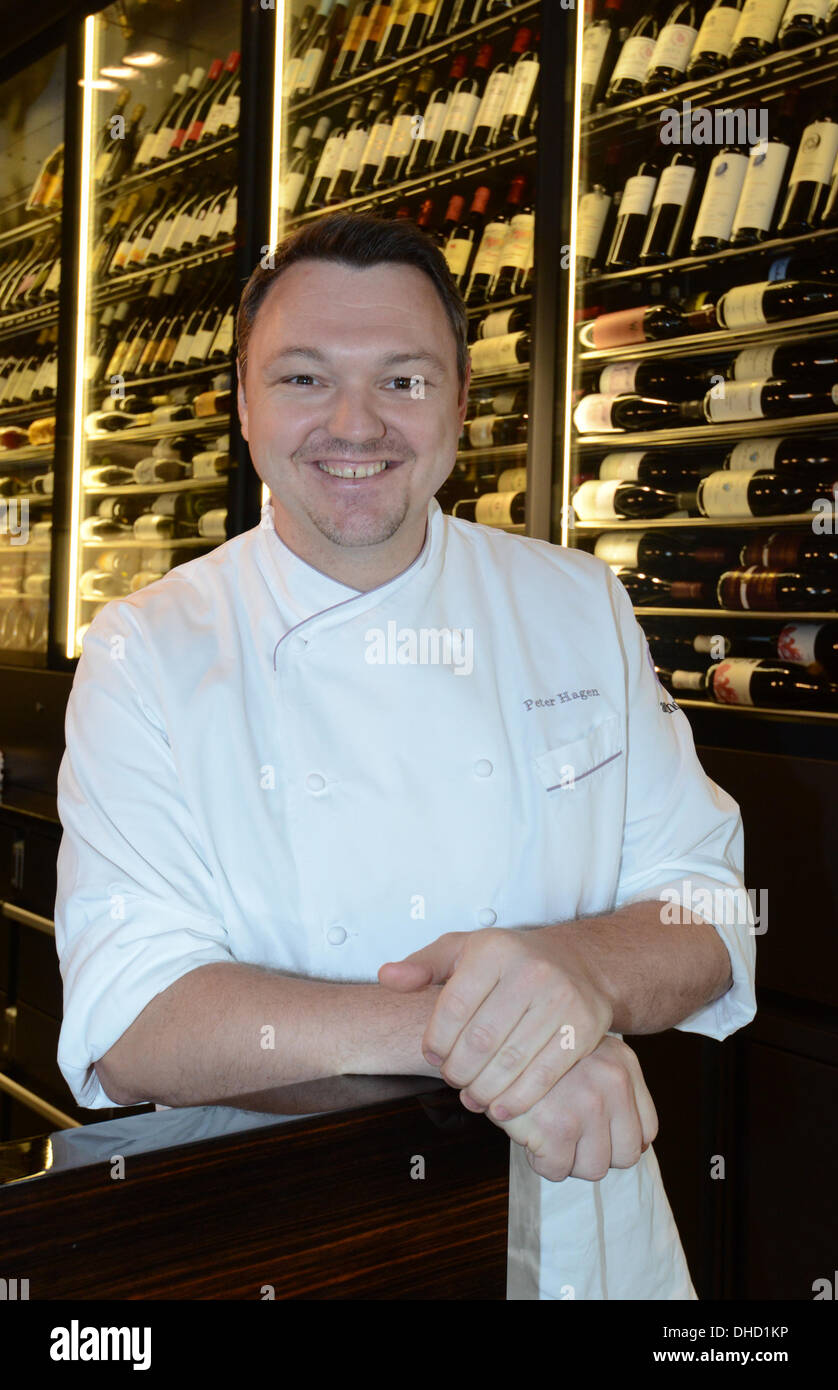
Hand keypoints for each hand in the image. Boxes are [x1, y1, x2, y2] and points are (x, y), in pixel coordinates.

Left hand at [378, 926, 613, 1120]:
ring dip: (484, 1090)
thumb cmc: (510, 961)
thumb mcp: (464, 951)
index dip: (436, 1041)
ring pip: (510, 1062)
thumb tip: (387, 977)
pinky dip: (518, 1099)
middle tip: (454, 1081)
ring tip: (474, 1097)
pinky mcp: (584, 1027)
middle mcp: (531, 970)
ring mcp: (562, 998)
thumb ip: (422, 965)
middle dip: (459, 1071)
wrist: (578, 963)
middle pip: (481, 1040)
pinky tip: (502, 1107)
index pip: (452, 1007)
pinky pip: (544, 1074)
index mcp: (493, 950)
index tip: (434, 1056)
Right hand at [493, 1034, 657, 1182]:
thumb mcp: (588, 1056)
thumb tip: (639, 1145)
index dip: (618, 1139)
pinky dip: (541, 1161)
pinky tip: (531, 1133)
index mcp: (623, 1064)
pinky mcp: (555, 1127)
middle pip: (625, 1155)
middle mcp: (612, 1082)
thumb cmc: (537, 1055)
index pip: (646, 1130)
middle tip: (568, 1133)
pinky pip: (557, 1171)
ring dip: (568, 1159)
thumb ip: (614, 1091)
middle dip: (595, 1152)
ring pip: (594, 1169)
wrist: (491, 1039)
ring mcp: (585, 1105)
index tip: (595, 1133)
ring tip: (549, 1131)